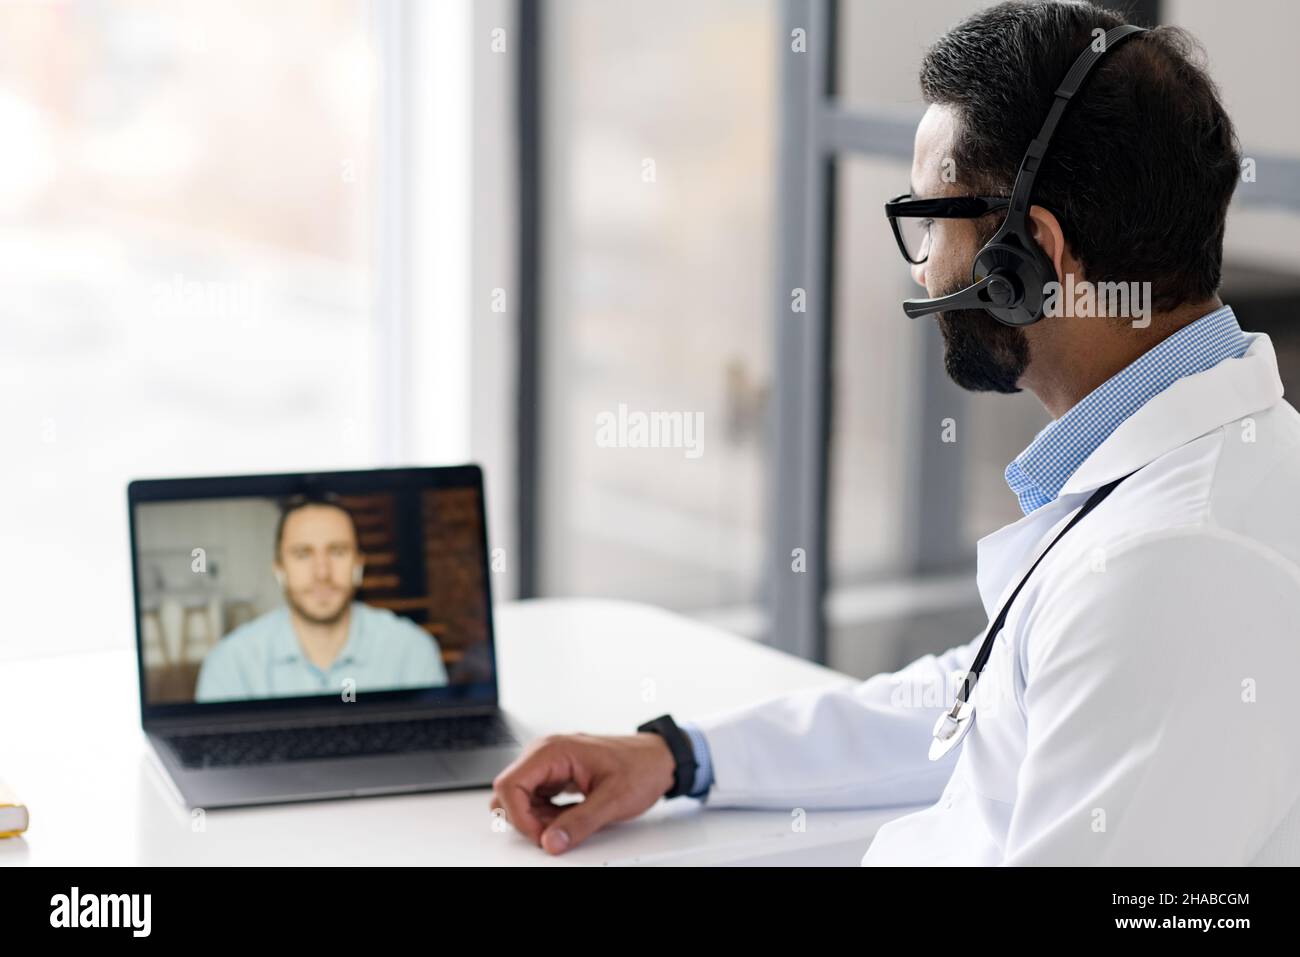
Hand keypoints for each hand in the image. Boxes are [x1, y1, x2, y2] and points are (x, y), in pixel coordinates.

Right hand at [490, 732, 676, 854]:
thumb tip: (551, 842)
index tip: (540, 835)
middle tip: (557, 829)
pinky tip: (569, 816)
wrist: (658, 759)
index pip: (509, 785)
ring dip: (537, 818)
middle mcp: (545, 753)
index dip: (519, 817)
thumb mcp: (613, 800)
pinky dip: (546, 815)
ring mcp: (548, 763)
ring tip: (570, 821)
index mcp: (553, 750)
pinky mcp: (554, 775)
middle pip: (509, 792)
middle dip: (527, 819)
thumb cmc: (640, 768)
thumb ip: (580, 823)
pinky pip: (535, 799)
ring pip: (520, 798)